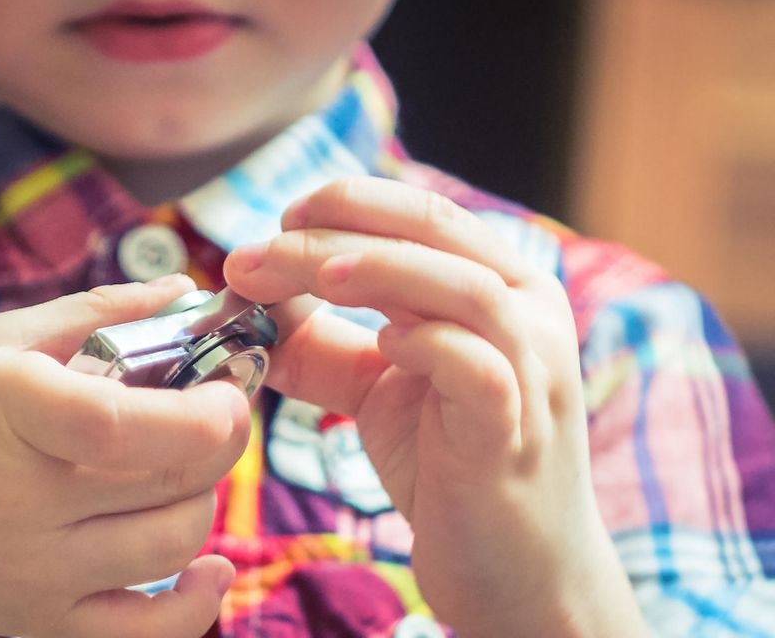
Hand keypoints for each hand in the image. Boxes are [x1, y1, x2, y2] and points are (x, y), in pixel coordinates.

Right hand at [0, 276, 249, 637]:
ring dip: (204, 494)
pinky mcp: (35, 621)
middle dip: (221, 436)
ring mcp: (26, 571)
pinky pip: (146, 632)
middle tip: (216, 405)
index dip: (198, 410)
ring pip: (172, 542)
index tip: (227, 385)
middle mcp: (11, 500)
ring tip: (181, 463)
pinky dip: (197, 602)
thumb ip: (93, 315)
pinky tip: (208, 565)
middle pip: (166, 480)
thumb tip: (186, 293)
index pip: (117, 426)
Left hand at [222, 177, 644, 635]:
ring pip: (462, 287)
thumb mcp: (374, 389)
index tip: (276, 221)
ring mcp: (531, 369)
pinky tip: (381, 345)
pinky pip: (478, 366)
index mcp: (497, 286)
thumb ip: (320, 343)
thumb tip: (244, 303)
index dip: (346, 204)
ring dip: (378, 269)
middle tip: (255, 255)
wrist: (515, 571)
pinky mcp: (515, 428)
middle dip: (336, 230)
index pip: (422, 212)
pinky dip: (427, 343)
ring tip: (311, 275)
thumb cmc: (448, 466)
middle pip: (433, 231)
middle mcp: (527, 311)